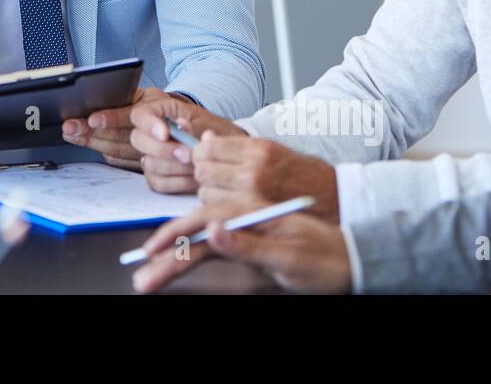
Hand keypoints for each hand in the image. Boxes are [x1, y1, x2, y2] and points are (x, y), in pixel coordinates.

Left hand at [62, 86, 167, 168]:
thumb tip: (97, 92)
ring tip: (71, 133)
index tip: (92, 119)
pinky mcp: (145, 164)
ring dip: (91, 142)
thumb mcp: (148, 95)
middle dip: (92, 132)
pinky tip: (84, 142)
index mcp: (160, 108)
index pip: (138, 115)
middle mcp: (158, 132)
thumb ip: (127, 95)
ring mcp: (152, 151)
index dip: (113, 118)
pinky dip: (101, 151)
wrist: (183, 126)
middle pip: (122, 136)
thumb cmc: (158, 106)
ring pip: (118, 150)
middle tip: (70, 126)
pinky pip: (120, 160)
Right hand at [129, 94, 247, 193]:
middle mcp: (149, 132)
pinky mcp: (157, 176)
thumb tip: (182, 126)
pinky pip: (158, 182)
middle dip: (164, 150)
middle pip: (138, 140)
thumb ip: (193, 125)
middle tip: (187, 154)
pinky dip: (177, 182)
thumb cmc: (214, 130)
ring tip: (197, 166)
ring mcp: (150, 155)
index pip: (141, 114)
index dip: (149, 124)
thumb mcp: (208, 122)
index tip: (165, 134)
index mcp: (158, 111)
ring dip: (174, 168)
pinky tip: (194, 178)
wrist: (225, 149)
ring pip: (149, 164)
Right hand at [132, 200, 352, 293]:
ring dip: (171, 259)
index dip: (175, 235)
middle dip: (164, 253)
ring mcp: (243, 231)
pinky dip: (187, 257)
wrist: (349, 260)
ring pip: (198, 244)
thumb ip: (250, 245)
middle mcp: (244, 217)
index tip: (153, 252)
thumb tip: (214, 231)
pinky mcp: (245, 244)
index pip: (204, 220)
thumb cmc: (325, 259)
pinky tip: (171, 262)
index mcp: (253, 212)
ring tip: (148, 278)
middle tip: (141, 275)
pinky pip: (209, 249)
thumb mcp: (291, 256)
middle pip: (195, 233)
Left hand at [192, 133, 339, 221]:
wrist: (335, 200)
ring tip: (225, 193)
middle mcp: (253, 170)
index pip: (208, 147)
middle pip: (202, 170)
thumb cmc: (304, 174)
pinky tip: (230, 206)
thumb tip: (206, 137)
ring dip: (209, 193)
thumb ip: (236, 146)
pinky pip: (219, 210)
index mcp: (258, 148)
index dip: (202, 153)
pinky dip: (218, 209)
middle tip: (214, 177)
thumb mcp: (272, 150)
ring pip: (205, 193)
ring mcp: (253, 196)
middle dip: (203, 174)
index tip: (206, 158)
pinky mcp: (253, 216)